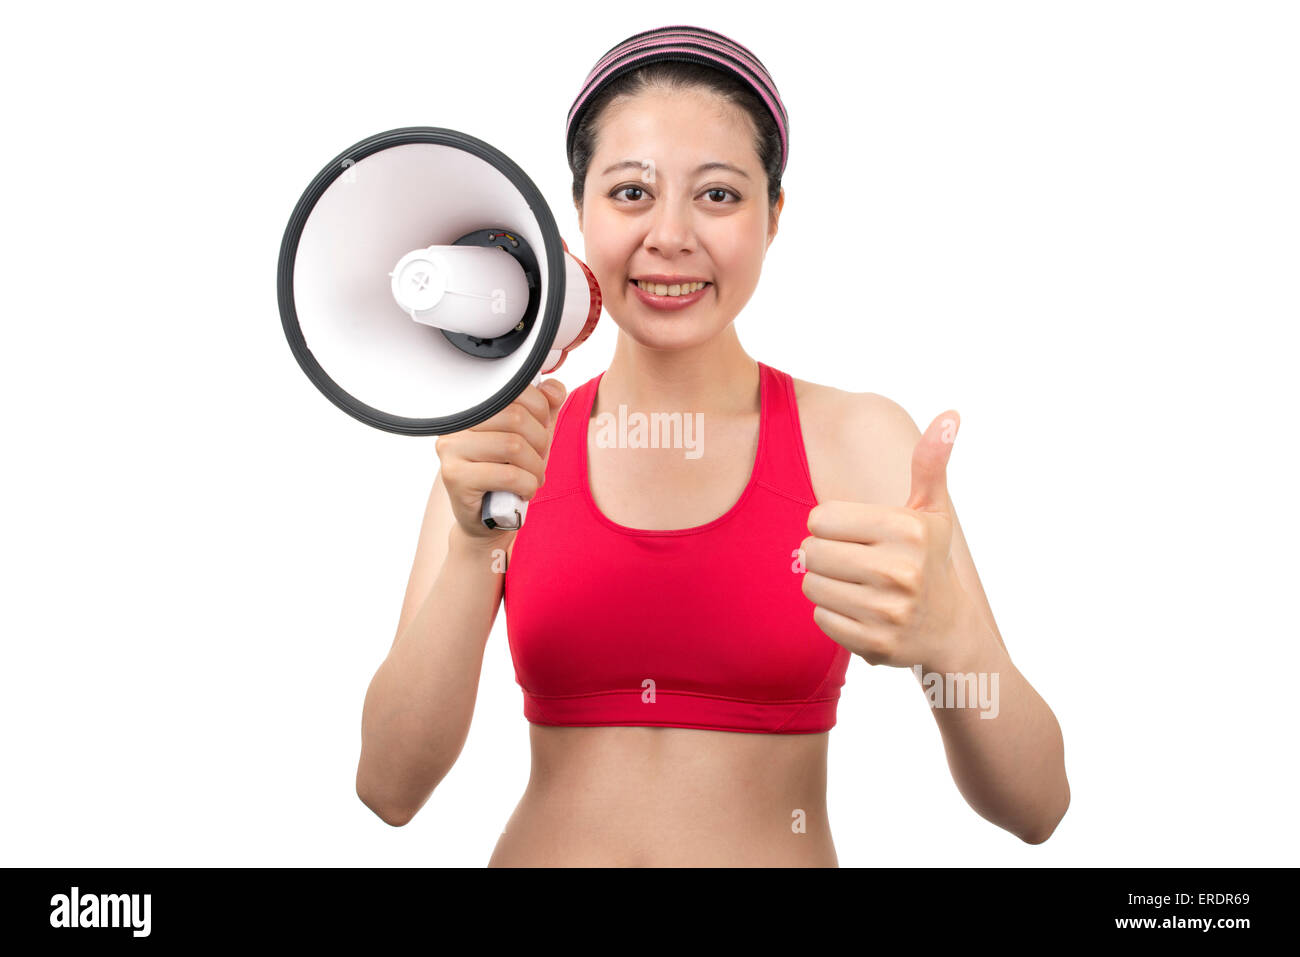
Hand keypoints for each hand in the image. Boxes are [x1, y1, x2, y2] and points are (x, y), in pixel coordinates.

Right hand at [435, 379, 566, 544]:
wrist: (487, 518)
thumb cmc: (508, 472)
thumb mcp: (533, 436)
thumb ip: (546, 407)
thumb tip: (553, 388)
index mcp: (473, 405)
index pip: (514, 388)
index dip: (541, 409)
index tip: (541, 430)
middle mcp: (456, 422)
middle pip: (515, 416)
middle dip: (540, 441)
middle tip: (538, 460)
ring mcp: (450, 448)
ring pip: (513, 446)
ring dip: (535, 467)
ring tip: (532, 478)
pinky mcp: (454, 476)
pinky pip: (508, 475)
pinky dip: (527, 485)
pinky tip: (523, 491)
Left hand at [798, 410, 967, 668]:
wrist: (948, 629)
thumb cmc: (928, 558)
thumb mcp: (932, 511)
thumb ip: (930, 463)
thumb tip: (951, 414)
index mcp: (907, 530)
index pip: (820, 518)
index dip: (830, 525)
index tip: (856, 534)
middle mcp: (900, 571)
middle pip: (811, 552)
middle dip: (824, 554)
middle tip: (853, 561)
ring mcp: (888, 611)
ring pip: (811, 585)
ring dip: (825, 584)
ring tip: (856, 585)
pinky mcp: (874, 644)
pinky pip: (820, 619)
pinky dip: (833, 614)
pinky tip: (860, 611)